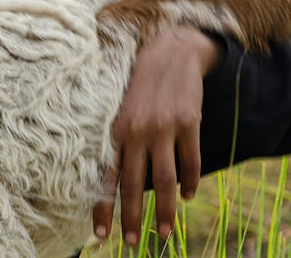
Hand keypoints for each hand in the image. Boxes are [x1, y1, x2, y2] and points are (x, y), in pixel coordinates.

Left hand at [92, 26, 219, 244]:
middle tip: (134, 243)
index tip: (100, 235)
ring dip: (166, 211)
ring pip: (165, 180)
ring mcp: (164, 128)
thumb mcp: (120, 107)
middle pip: (136, 186)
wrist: (170, 51)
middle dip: (133, 218)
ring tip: (166, 233)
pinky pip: (190, 161)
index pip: (107, 176)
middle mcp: (137, 131)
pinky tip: (189, 196)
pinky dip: (190, 182)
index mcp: (117, 129)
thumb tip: (112, 177)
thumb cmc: (139, 83)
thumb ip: (117, 139)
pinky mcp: (188, 123)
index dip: (103, 207)